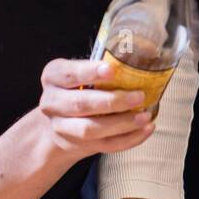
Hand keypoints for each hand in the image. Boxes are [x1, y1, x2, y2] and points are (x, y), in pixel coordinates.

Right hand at [36, 56, 154, 158]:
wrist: (57, 123)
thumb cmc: (77, 88)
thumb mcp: (79, 71)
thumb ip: (102, 65)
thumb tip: (145, 53)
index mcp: (53, 77)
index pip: (69, 74)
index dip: (90, 72)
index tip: (112, 70)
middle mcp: (52, 103)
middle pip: (81, 105)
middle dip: (112, 101)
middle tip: (139, 96)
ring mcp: (64, 128)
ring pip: (92, 129)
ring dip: (122, 123)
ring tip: (145, 115)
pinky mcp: (79, 145)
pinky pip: (106, 145)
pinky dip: (129, 139)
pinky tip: (146, 129)